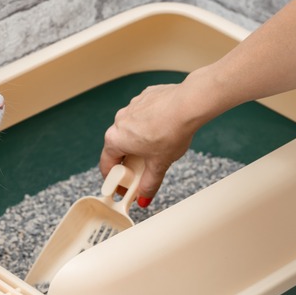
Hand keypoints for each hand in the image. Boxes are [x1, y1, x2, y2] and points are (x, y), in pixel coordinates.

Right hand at [101, 82, 204, 206]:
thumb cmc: (171, 132)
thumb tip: (143, 197)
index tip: (122, 186)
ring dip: (139, 141)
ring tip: (158, 149)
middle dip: (129, 161)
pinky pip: (143, 115)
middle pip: (118, 147)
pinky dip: (150, 124)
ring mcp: (131, 107)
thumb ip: (149, 184)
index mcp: (115, 139)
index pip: (107, 164)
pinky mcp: (144, 97)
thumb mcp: (159, 165)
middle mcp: (119, 121)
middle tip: (143, 171)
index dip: (114, 179)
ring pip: (131, 130)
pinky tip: (164, 129)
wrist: (188, 104)